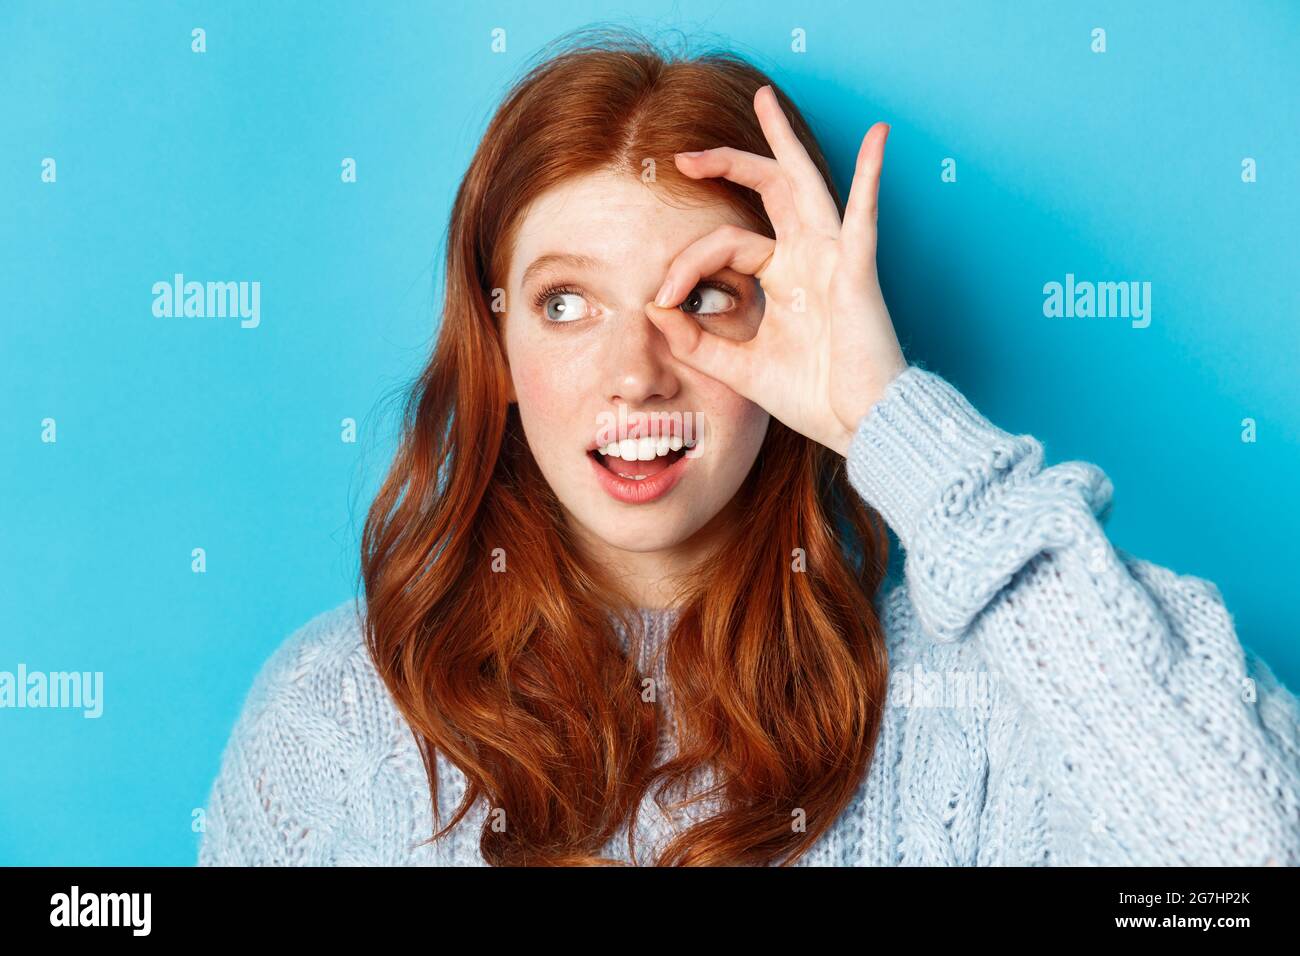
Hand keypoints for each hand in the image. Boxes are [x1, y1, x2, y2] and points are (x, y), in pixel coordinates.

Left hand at [645, 84, 906, 458]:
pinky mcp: (858, 271)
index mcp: (785, 278)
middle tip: (686, 156)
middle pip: (769, 192)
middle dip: (729, 164)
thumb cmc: (812, 397)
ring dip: (783, 142)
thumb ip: (695, 341)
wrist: (860, 424)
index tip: (661, 297)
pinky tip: (877, 136)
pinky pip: (863, 216)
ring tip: (765, 100)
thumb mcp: (738, 367)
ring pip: (804, 186)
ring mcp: (834, 259)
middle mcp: (808, 259)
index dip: (687, 264)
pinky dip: (870, 175)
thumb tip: (653, 310)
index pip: (727, 245)